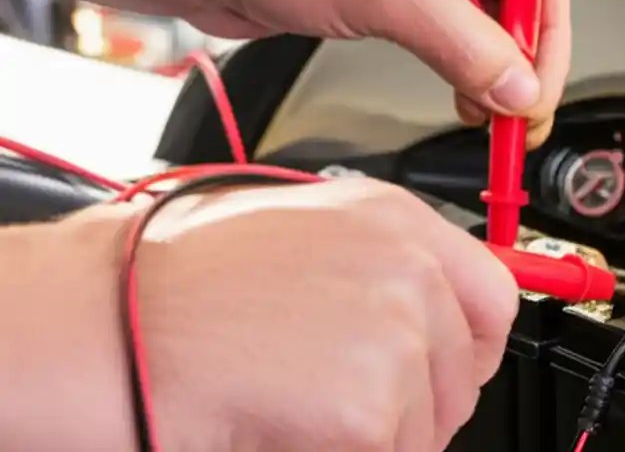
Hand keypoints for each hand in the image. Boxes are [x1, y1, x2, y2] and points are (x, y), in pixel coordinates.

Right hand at [136, 179, 517, 450]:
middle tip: (349, 404)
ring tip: (297, 406)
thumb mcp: (299, 232)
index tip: (454, 366)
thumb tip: (426, 315)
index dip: (473, 343)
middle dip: (420, 402)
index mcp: (394, 218)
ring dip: (379, 436)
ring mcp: (395, 336)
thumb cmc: (174, 279)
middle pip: (466, 372)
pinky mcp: (370, 408)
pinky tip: (286, 426)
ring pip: (431, 425)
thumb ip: (378, 266)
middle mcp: (408, 269)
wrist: (107, 325)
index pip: (493, 293)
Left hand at [180, 0, 570, 145]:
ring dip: (486, 55)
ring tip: (488, 106)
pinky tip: (459, 85)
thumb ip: (467, 46)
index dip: (545, 18)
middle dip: (518, 45)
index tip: (539, 77)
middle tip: (520, 104)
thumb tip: (517, 88)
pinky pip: (438, 3)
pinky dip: (452, 47)